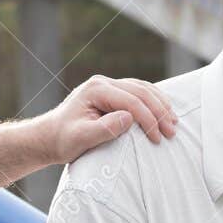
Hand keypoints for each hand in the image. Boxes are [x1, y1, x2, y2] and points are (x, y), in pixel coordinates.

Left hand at [36, 75, 176, 164]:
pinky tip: (164, 111)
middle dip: (159, 112)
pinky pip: (138, 92)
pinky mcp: (112, 93)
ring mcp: (108, 85)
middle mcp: (103, 82)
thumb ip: (104, 129)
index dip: (148, 119)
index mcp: (95, 90)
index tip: (158, 138)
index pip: (130, 101)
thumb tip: (129, 118)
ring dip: (160, 104)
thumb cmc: (62, 140)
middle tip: (172, 132)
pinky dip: (154, 101)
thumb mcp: (80, 139)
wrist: (49, 137)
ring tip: (174, 122)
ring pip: (143, 88)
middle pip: (140, 92)